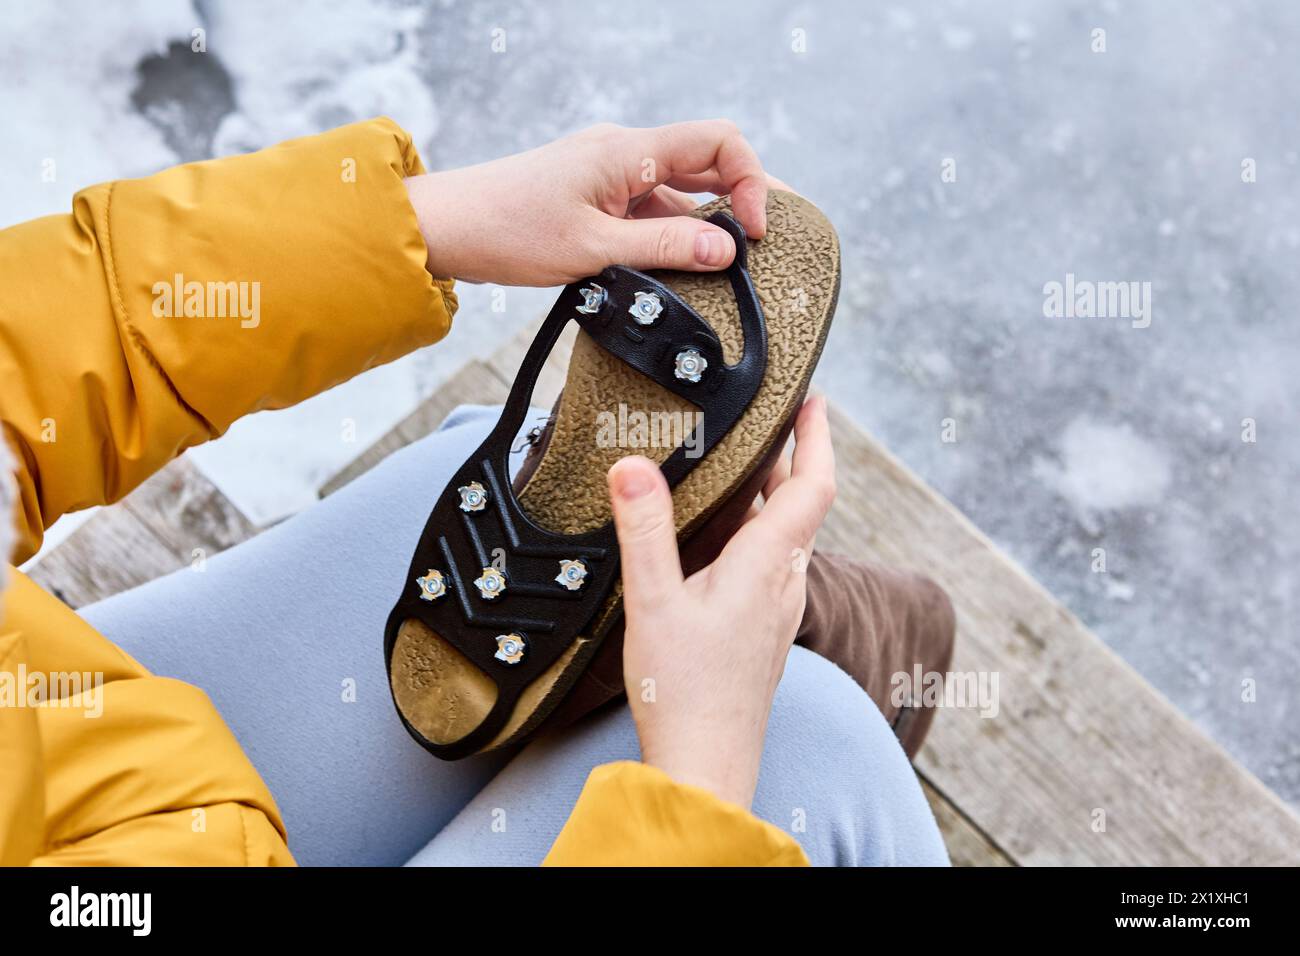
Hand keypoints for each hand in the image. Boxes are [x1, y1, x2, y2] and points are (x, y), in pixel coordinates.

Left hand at [404, 120, 769, 285]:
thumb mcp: (595, 251)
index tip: (756, 232)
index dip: (752, 182)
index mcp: (629, 152)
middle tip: (764, 247)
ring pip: (678, 194)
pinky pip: (649, 211)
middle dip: (739, 203)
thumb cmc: (508, 231)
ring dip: (701, 228)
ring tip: (719, 272)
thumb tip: (726, 251)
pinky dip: (669, 237)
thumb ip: (666, 249)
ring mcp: (610, 175)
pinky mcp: (596, 197)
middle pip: (706, 164)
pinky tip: (676, 271)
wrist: (449, 229)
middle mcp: (625, 154)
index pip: (719, 143)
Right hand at [608, 396, 836, 808]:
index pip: (815, 485)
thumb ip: (645, 530)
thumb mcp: (653, 601)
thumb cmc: (684, 691)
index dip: (818, 438)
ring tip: (742, 469)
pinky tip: (720, 543)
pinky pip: (770, 566)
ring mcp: (777, 611)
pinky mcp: (762, 633)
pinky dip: (756, 535)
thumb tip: (634, 465)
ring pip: (786, 538)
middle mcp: (784, 584)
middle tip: (767, 423)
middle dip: (790, 460)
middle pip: (802, 506)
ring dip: (773, 498)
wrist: (706, 764)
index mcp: (768, 565)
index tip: (814, 401)